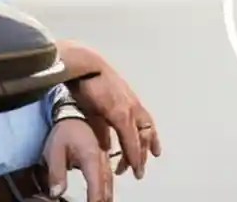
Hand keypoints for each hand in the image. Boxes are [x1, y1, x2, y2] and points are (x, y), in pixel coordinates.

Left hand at [42, 118, 112, 201]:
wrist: (73, 110)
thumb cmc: (64, 130)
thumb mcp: (54, 151)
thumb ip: (56, 173)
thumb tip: (55, 193)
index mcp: (91, 159)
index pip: (96, 187)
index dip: (95, 200)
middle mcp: (102, 159)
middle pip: (107, 186)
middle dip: (104, 199)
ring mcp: (106, 155)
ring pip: (110, 180)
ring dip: (108, 194)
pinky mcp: (105, 153)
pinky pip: (110, 172)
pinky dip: (108, 184)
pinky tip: (106, 190)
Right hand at [71, 61, 160, 180]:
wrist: (83, 65)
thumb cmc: (86, 79)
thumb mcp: (97, 103)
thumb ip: (102, 123)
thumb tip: (105, 142)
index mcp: (128, 100)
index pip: (145, 122)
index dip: (150, 138)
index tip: (154, 152)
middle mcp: (132, 105)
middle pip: (146, 131)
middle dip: (145, 151)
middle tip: (140, 168)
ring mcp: (128, 108)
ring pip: (140, 137)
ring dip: (139, 156)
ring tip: (136, 171)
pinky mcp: (119, 113)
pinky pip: (129, 138)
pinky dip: (132, 152)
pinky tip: (130, 163)